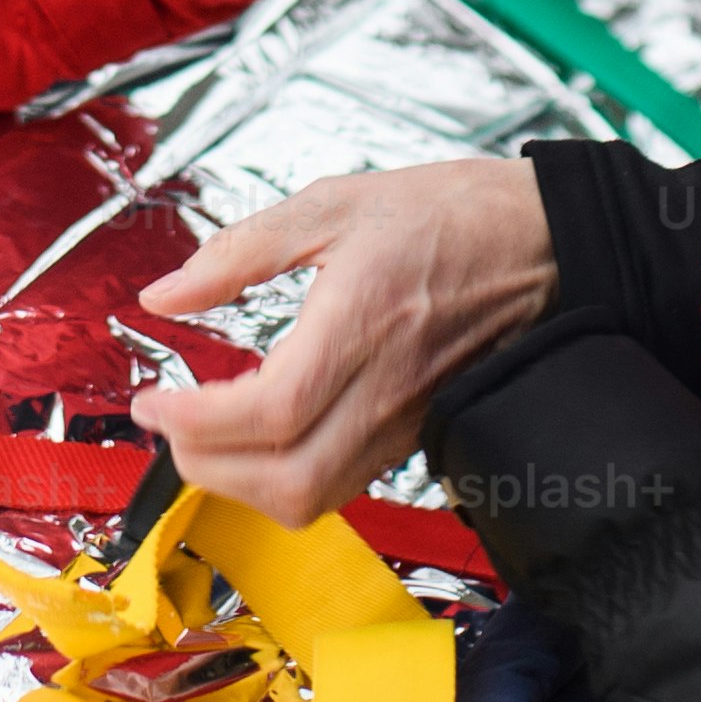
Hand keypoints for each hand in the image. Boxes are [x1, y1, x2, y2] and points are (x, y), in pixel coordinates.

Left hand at [136, 160, 556, 524]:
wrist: (546, 242)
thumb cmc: (451, 215)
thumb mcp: (334, 204)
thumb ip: (241, 251)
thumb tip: (166, 294)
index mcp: (361, 322)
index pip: (271, 411)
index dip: (198, 421)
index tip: (154, 399)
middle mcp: (386, 389)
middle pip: (287, 481)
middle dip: (208, 467)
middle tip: (169, 422)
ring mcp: (405, 421)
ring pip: (314, 498)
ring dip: (242, 484)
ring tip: (204, 433)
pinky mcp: (416, 433)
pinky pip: (342, 484)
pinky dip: (285, 479)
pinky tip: (262, 435)